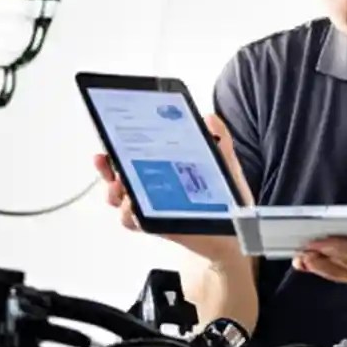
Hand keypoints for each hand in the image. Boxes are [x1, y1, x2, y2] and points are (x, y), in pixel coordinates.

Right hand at [94, 114, 253, 265]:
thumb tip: (209, 118)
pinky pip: (135, 222)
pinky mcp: (159, 226)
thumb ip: (218, 139)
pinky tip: (134, 205)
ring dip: (116, 191)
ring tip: (121, 183)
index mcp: (161, 171)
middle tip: (107, 158)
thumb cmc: (226, 196)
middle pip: (117, 179)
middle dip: (107, 169)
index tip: (107, 142)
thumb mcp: (223, 161)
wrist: (238, 227)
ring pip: (121, 201)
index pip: (129, 159)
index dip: (113, 152)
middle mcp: (151, 190)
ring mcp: (153, 209)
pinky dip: (131, 213)